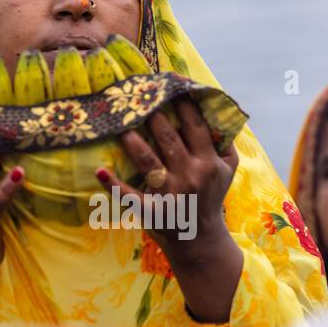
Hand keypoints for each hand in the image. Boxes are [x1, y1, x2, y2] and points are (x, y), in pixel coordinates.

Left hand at [95, 98, 242, 323]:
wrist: (201, 241)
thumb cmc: (211, 199)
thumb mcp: (228, 172)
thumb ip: (226, 143)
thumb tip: (218, 110)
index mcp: (209, 163)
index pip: (196, 126)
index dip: (183, 103)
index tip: (169, 85)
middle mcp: (191, 176)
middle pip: (169, 137)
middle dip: (153, 114)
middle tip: (137, 96)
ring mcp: (170, 194)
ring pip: (148, 160)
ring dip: (132, 140)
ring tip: (118, 123)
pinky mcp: (152, 211)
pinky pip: (130, 196)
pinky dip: (113, 184)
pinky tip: (99, 170)